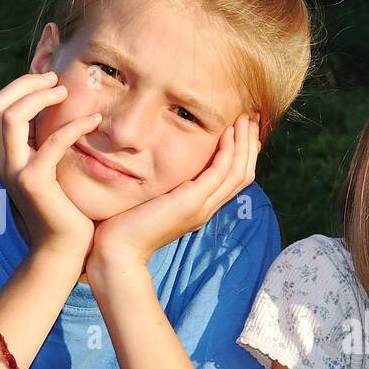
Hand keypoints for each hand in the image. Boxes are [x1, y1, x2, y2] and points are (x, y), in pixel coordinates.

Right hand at [0, 71, 98, 266]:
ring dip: (40, 97)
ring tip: (67, 91)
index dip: (21, 86)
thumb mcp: (47, 170)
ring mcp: (13, 171)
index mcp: (1, 155)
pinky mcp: (34, 182)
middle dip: (27, 84)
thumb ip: (41, 146)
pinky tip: (94, 120)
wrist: (62, 248)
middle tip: (57, 79)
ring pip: (12, 116)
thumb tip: (54, 117)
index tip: (50, 80)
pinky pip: (51, 142)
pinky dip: (73, 126)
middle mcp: (0, 160)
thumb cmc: (62, 209)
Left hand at [88, 113, 260, 272]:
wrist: (118, 251)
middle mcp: (206, 208)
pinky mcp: (192, 202)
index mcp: (199, 208)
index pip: (232, 180)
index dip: (242, 154)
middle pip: (243, 174)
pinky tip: (227, 132)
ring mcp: (202, 207)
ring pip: (238, 172)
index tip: (241, 130)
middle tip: (250, 118)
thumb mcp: (151, 201)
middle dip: (249, 144)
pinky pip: (220, 172)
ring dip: (244, 143)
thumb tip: (162, 170)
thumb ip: (164, 187)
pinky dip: (228, 151)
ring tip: (245, 119)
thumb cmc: (125, 227)